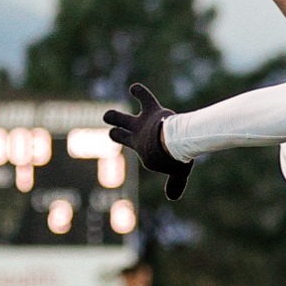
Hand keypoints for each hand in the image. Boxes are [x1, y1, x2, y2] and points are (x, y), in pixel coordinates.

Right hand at [103, 82, 193, 200]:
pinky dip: (139, 92)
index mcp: (145, 153)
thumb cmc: (174, 159)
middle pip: (122, 136)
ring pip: (122, 119)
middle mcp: (138, 138)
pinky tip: (134, 88)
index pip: (145, 154)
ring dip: (114, 117)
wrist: (170, 145)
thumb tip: (172, 197)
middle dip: (116, 134)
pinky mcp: (152, 111)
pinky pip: (145, 98)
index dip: (154, 158)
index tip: (165, 161)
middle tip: (113, 132)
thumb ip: (176, 183)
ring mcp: (142, 124)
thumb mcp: (178, 173)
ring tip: (107, 116)